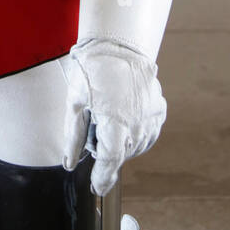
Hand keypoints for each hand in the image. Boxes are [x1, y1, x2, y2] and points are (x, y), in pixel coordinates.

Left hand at [62, 38, 166, 195]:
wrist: (119, 42)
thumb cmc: (93, 69)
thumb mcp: (75, 102)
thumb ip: (73, 137)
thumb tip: (70, 162)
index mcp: (115, 123)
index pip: (110, 163)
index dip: (102, 178)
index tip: (96, 187)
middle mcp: (138, 123)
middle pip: (122, 154)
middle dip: (107, 151)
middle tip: (94, 124)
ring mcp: (152, 116)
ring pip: (137, 146)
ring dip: (123, 143)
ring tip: (108, 116)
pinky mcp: (159, 108)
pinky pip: (149, 132)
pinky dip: (136, 133)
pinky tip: (125, 119)